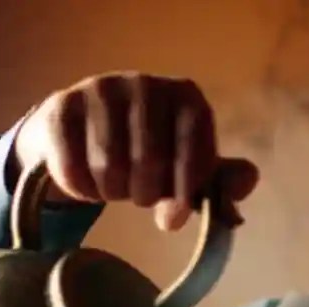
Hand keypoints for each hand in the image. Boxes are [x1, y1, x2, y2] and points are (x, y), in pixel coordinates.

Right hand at [9, 72, 259, 230]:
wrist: (81, 138)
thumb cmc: (147, 156)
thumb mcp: (187, 170)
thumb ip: (220, 181)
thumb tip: (247, 181)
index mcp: (187, 98)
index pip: (195, 150)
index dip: (185, 191)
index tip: (174, 219)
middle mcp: (146, 84)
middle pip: (149, 161)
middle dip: (145, 194)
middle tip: (140, 198)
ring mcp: (101, 88)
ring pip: (109, 166)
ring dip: (111, 192)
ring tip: (114, 187)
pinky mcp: (62, 104)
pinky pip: (72, 166)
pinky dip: (80, 188)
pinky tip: (85, 181)